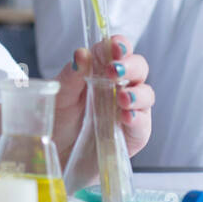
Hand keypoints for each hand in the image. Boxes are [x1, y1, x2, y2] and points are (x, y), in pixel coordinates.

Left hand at [53, 36, 153, 165]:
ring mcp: (128, 110)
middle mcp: (118, 87)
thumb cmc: (58, 121)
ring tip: (122, 98)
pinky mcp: (133, 134)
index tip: (115, 46)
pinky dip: (138, 118)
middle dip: (131, 65)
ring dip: (137, 93)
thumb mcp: (59, 96)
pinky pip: (143, 124)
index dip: (119, 45)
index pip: (117, 50)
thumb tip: (82, 54)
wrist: (56, 156)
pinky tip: (126, 117)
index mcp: (100, 71)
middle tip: (115, 70)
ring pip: (146, 94)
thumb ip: (71, 76)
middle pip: (138, 68)